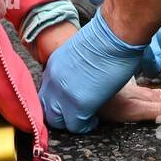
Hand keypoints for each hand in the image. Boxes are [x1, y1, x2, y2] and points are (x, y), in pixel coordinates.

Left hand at [39, 10, 144, 132]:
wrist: (114, 34)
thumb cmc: (105, 38)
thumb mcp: (79, 54)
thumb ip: (71, 70)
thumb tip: (78, 81)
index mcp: (53, 66)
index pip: (46, 93)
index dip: (58, 102)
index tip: (71, 103)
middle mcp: (53, 80)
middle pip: (46, 110)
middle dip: (61, 116)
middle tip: (77, 115)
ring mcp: (63, 93)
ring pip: (58, 121)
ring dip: (72, 122)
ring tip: (86, 118)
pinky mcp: (78, 104)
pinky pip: (76, 126)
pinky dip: (85, 126)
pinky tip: (94, 119)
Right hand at [92, 0, 160, 76]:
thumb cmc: (160, 3)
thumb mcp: (133, 0)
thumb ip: (113, 0)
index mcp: (135, 45)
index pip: (122, 58)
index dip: (116, 54)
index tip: (112, 43)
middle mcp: (148, 52)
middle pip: (135, 67)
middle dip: (130, 59)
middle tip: (128, 46)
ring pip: (153, 67)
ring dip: (148, 57)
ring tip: (146, 40)